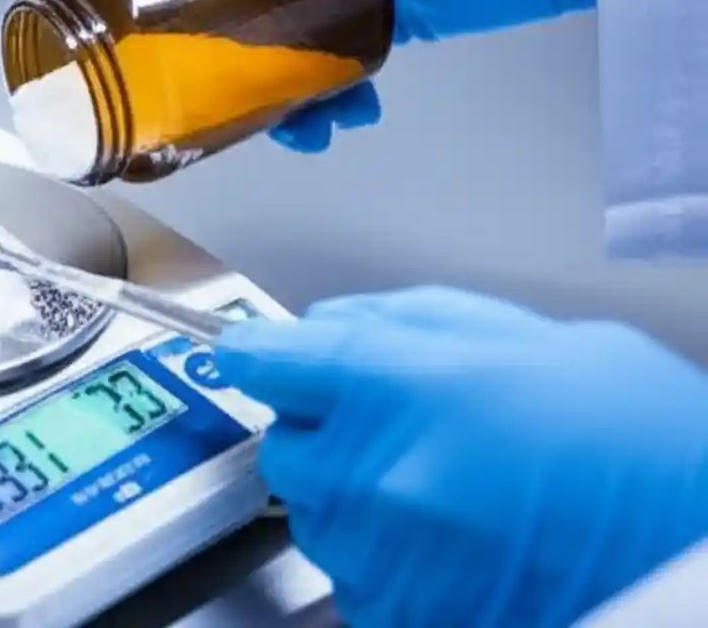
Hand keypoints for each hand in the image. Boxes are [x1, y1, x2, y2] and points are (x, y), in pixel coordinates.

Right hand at [162, 0, 595, 150]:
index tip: (143, 9)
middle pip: (237, 2)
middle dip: (218, 57)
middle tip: (211, 98)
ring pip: (283, 45)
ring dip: (277, 94)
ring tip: (299, 126)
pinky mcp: (389, 20)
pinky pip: (339, 67)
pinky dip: (334, 100)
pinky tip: (347, 116)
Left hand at [214, 287, 707, 625]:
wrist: (693, 575)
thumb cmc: (638, 448)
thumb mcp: (540, 342)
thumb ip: (415, 323)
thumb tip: (334, 323)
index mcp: (400, 390)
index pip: (270, 360)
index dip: (260, 352)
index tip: (256, 352)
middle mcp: (370, 479)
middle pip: (282, 446)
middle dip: (322, 432)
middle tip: (395, 429)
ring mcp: (375, 560)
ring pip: (314, 515)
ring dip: (354, 498)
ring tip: (448, 492)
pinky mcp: (391, 618)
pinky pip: (352, 574)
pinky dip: (385, 556)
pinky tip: (456, 544)